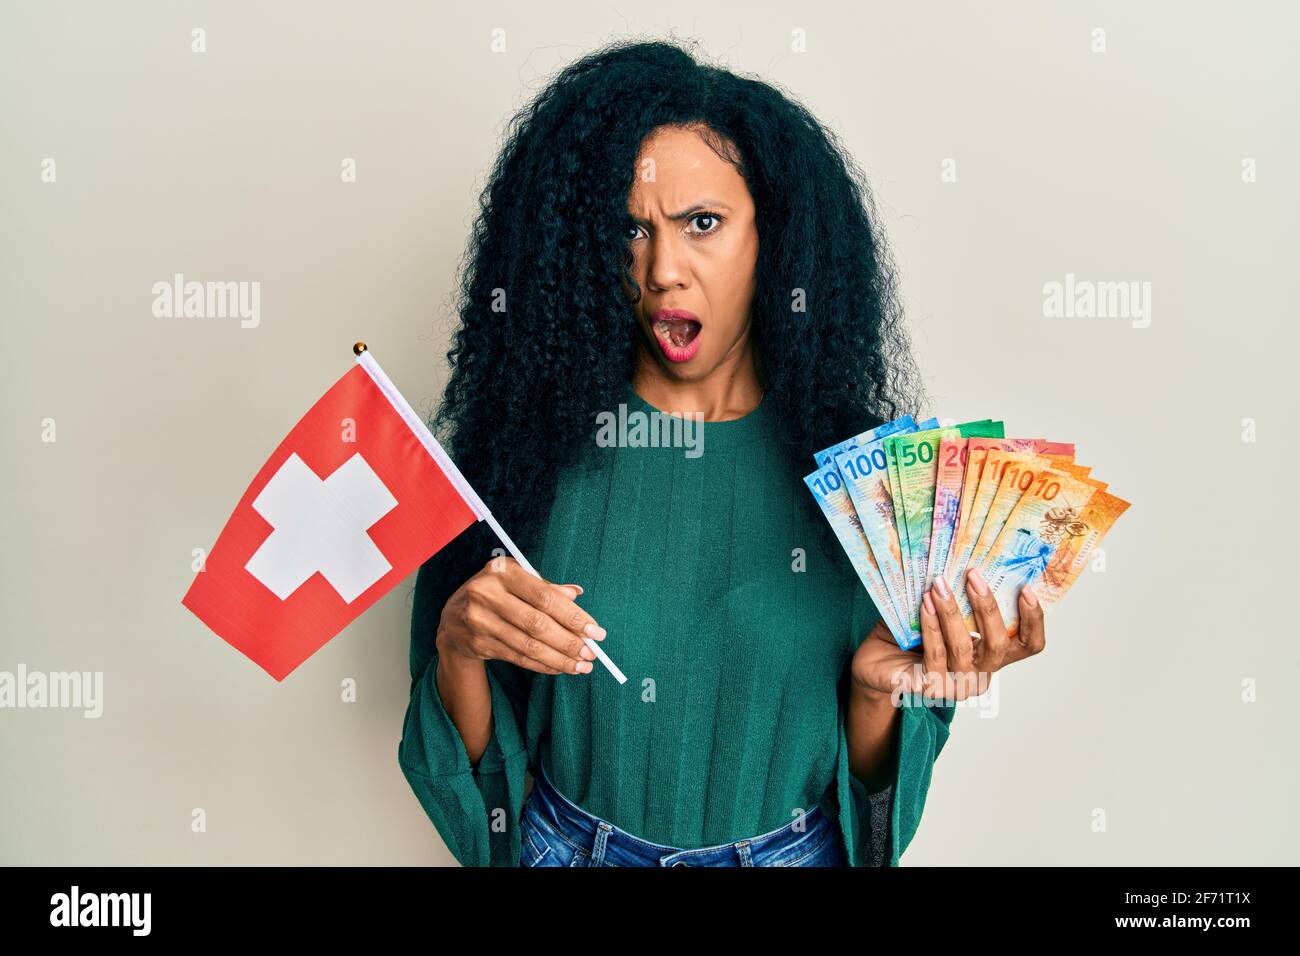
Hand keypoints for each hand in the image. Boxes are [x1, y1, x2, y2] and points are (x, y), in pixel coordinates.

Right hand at [435, 556, 605, 674]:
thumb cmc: (494, 594)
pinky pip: (518, 658)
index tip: (595, 631)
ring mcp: (479, 621)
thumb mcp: (516, 581)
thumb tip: (576, 594)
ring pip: (529, 645)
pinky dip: (543, 665)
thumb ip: (545, 587)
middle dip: (569, 641)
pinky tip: (560, 667)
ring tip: (582, 665)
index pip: (545, 597)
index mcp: (502, 572)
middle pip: (537, 624)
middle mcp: (486, 594)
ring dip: (560, 658)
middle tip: (592, 653)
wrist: (452, 618)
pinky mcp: (477, 644)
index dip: (573, 616)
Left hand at [851, 567, 1045, 701]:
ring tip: (939, 585)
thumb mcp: (942, 611)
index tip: (1026, 589)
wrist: (877, 661)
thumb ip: (959, 596)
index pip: (1029, 645)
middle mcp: (981, 674)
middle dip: (988, 607)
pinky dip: (931, 626)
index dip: (1034, 620)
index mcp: (991, 655)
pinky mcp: (930, 689)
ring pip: (964, 648)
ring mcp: (957, 685)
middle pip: (999, 644)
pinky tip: (925, 604)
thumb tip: (966, 557)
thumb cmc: (912, 634)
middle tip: (973, 575)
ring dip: (952, 612)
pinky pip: (935, 654)